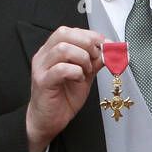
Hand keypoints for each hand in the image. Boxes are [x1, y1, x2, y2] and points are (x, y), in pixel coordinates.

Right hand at [26, 26, 105, 151]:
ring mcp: (42, 68)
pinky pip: (61, 69)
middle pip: (65, 34)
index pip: (71, 31)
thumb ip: (94, 62)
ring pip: (63, 49)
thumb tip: (110, 51)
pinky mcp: (43, 82)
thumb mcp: (84, 75)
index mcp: (53, 50)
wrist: (48, 121)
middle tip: (95, 59)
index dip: (92, 35)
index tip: (107, 45)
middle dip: (87, 44)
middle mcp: (44, 55)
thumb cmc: (62, 98)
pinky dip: (76, 72)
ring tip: (86, 71)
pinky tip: (79, 79)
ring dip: (82, 58)